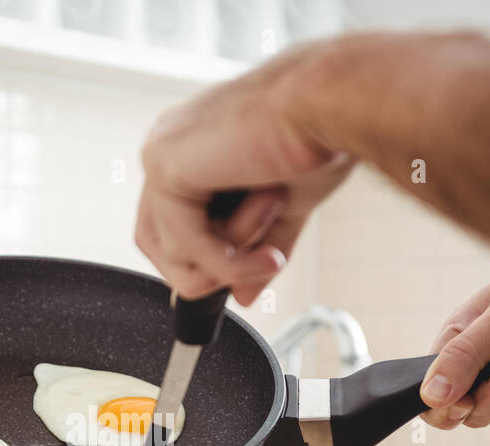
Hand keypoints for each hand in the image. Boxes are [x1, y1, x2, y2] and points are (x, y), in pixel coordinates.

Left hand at [136, 44, 352, 304]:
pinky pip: (184, 244)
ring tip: (273, 229)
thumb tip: (243, 295)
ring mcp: (161, 153)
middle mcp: (169, 146)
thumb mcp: (284, 208)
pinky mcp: (165, 165)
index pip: (169, 225)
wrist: (335, 106)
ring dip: (232, 260)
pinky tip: (266, 254)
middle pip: (155, 243)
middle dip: (207, 272)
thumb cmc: (319, 137)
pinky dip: (227, 262)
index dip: (204, 260)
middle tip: (255, 271)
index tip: (249, 271)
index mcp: (192, 149)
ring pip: (171, 250)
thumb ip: (256, 248)